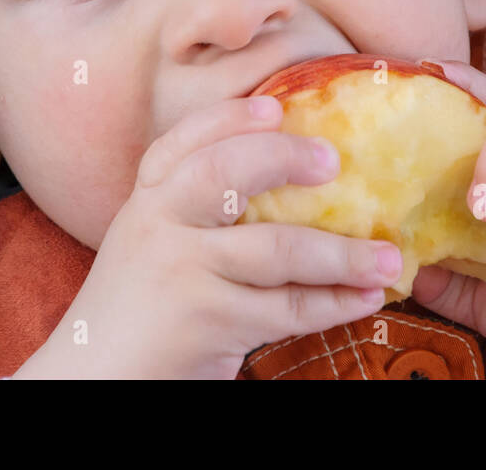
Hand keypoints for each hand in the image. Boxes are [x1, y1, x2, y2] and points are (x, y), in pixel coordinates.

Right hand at [35, 95, 402, 378]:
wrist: (96, 375)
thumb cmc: (143, 304)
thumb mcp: (154, 241)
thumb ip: (197, 208)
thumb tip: (296, 172)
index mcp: (148, 199)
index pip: (183, 142)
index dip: (230, 119)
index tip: (276, 109)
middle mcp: (158, 224)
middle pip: (223, 174)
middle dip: (284, 160)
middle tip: (335, 162)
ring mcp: (182, 272)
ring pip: (275, 249)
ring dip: (343, 254)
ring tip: (388, 256)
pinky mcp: (207, 320)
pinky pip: (288, 308)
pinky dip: (335, 303)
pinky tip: (366, 297)